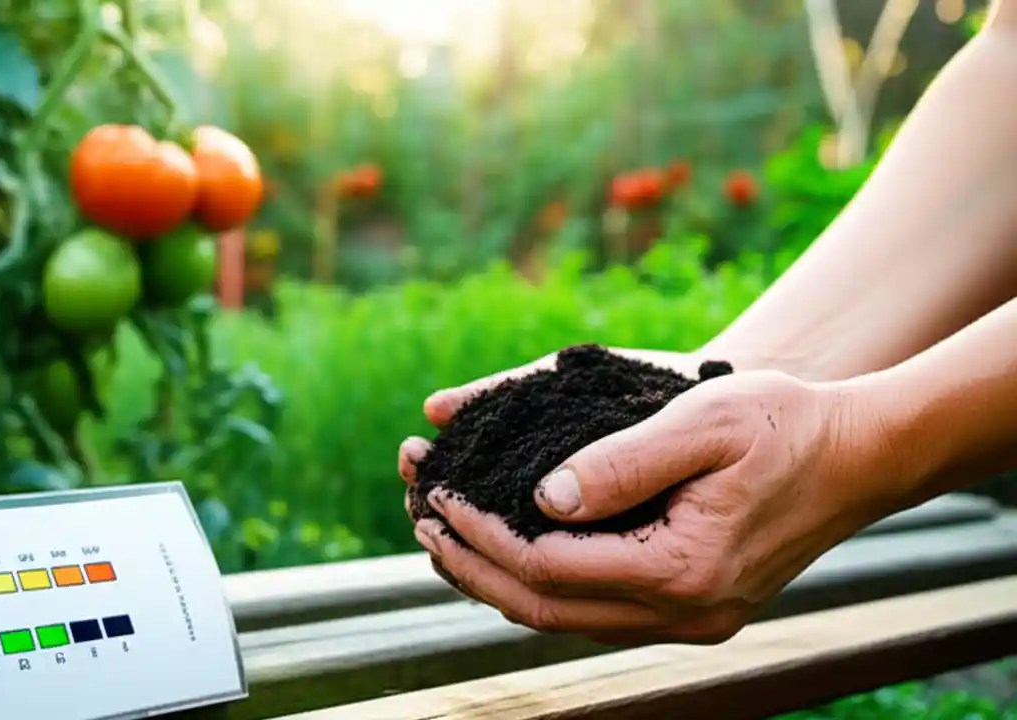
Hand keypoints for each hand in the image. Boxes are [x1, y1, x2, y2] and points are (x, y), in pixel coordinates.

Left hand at [408, 370, 909, 645]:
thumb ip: (619, 463)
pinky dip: (540, 585)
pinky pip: (594, 612)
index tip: (437, 494)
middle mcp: (684, 614)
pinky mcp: (691, 610)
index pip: (547, 567)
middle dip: (472, 565)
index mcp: (682, 569)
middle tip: (421, 520)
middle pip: (544, 610)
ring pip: (565, 620)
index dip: (480, 534)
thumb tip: (541, 500)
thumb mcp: (701, 421)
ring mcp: (690, 621)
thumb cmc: (784, 424)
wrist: (859, 455)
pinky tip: (509, 552)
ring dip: (498, 580)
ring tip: (446, 537)